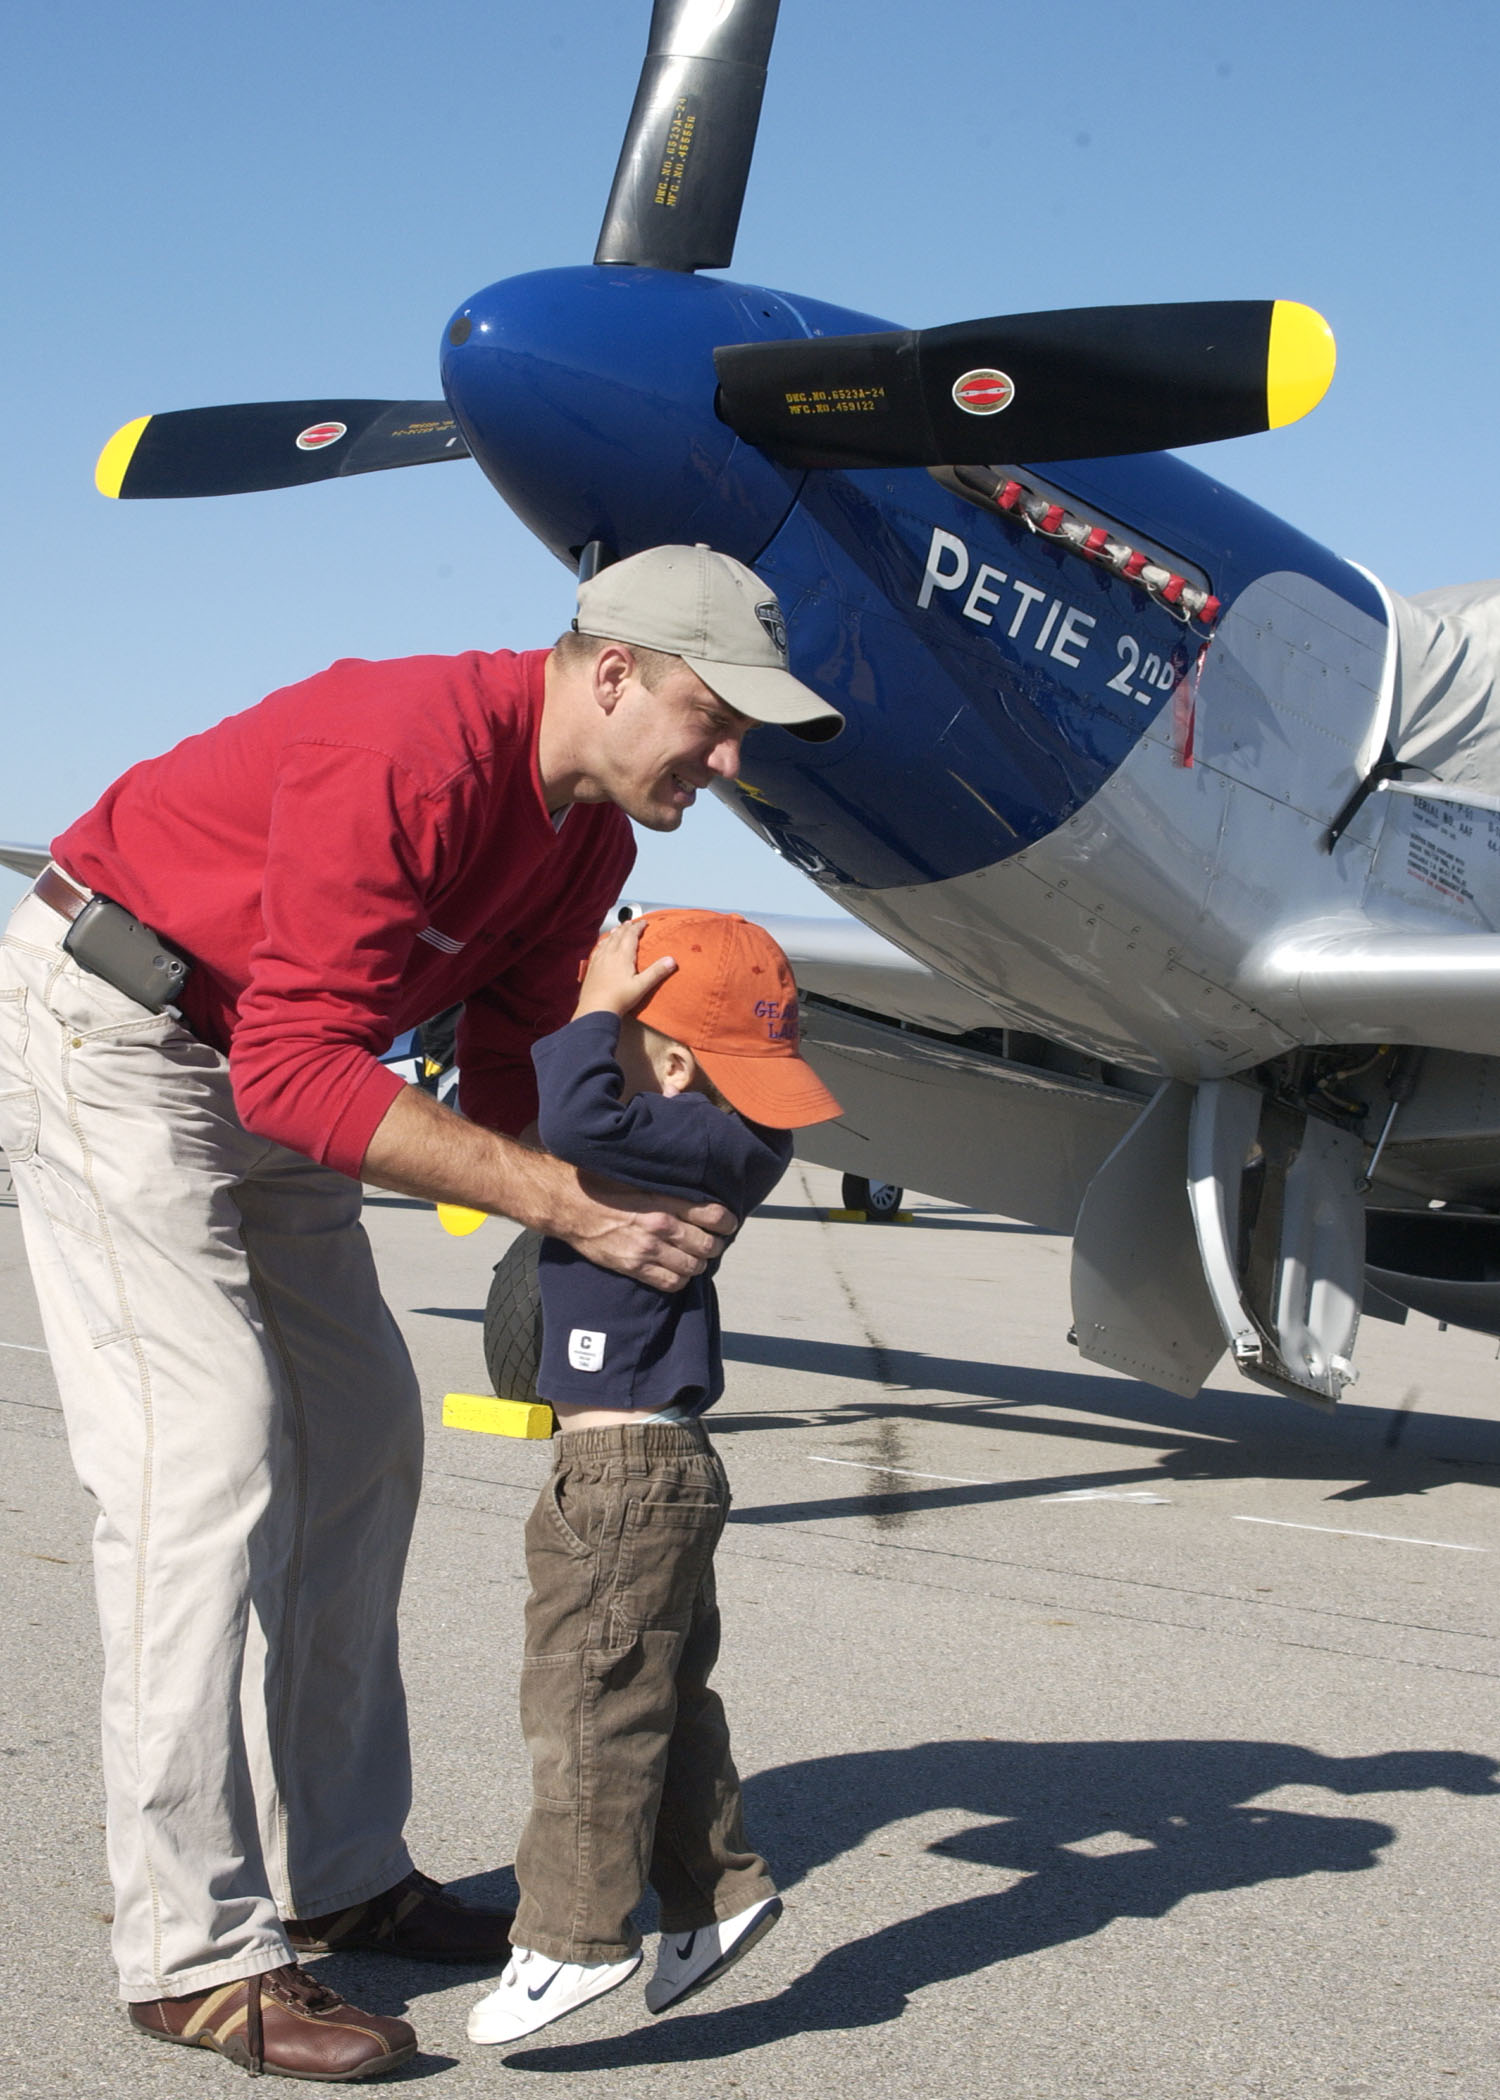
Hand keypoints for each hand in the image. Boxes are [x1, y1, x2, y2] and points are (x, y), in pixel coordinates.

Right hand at [568, 1172, 733, 1290]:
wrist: (569, 1205)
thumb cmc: (602, 1185)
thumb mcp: (639, 1178)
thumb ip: (666, 1188)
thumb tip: (693, 1192)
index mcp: (663, 1200)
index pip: (712, 1214)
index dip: (727, 1221)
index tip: (728, 1222)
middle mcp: (660, 1226)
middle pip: (707, 1244)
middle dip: (715, 1244)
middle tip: (713, 1241)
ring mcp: (647, 1250)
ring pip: (693, 1266)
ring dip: (700, 1263)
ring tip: (697, 1257)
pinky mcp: (634, 1267)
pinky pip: (671, 1283)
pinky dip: (681, 1279)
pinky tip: (679, 1271)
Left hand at [573, 918, 676, 1020]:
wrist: (595, 1009)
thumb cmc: (619, 999)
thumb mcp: (642, 986)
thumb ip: (657, 972)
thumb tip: (672, 960)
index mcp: (622, 955)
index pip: (631, 935)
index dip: (638, 927)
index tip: (644, 922)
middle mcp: (609, 954)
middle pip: (618, 935)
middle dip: (626, 927)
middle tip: (632, 922)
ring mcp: (598, 960)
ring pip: (607, 940)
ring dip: (615, 933)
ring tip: (618, 929)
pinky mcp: (591, 967)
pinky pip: (598, 949)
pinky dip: (603, 942)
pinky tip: (603, 945)